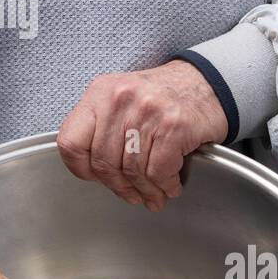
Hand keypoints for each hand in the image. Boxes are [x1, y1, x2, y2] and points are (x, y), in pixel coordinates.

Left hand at [57, 60, 227, 211]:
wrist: (206, 83)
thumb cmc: (162, 97)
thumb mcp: (121, 100)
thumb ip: (102, 128)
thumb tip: (93, 172)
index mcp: (100, 93)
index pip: (71, 142)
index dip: (81, 169)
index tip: (96, 178)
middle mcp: (119, 98)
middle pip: (104, 162)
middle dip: (119, 187)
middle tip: (131, 195)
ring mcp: (147, 111)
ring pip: (132, 171)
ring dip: (145, 190)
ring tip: (153, 195)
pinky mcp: (174, 125)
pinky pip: (159, 171)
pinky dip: (165, 185)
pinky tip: (171, 185)